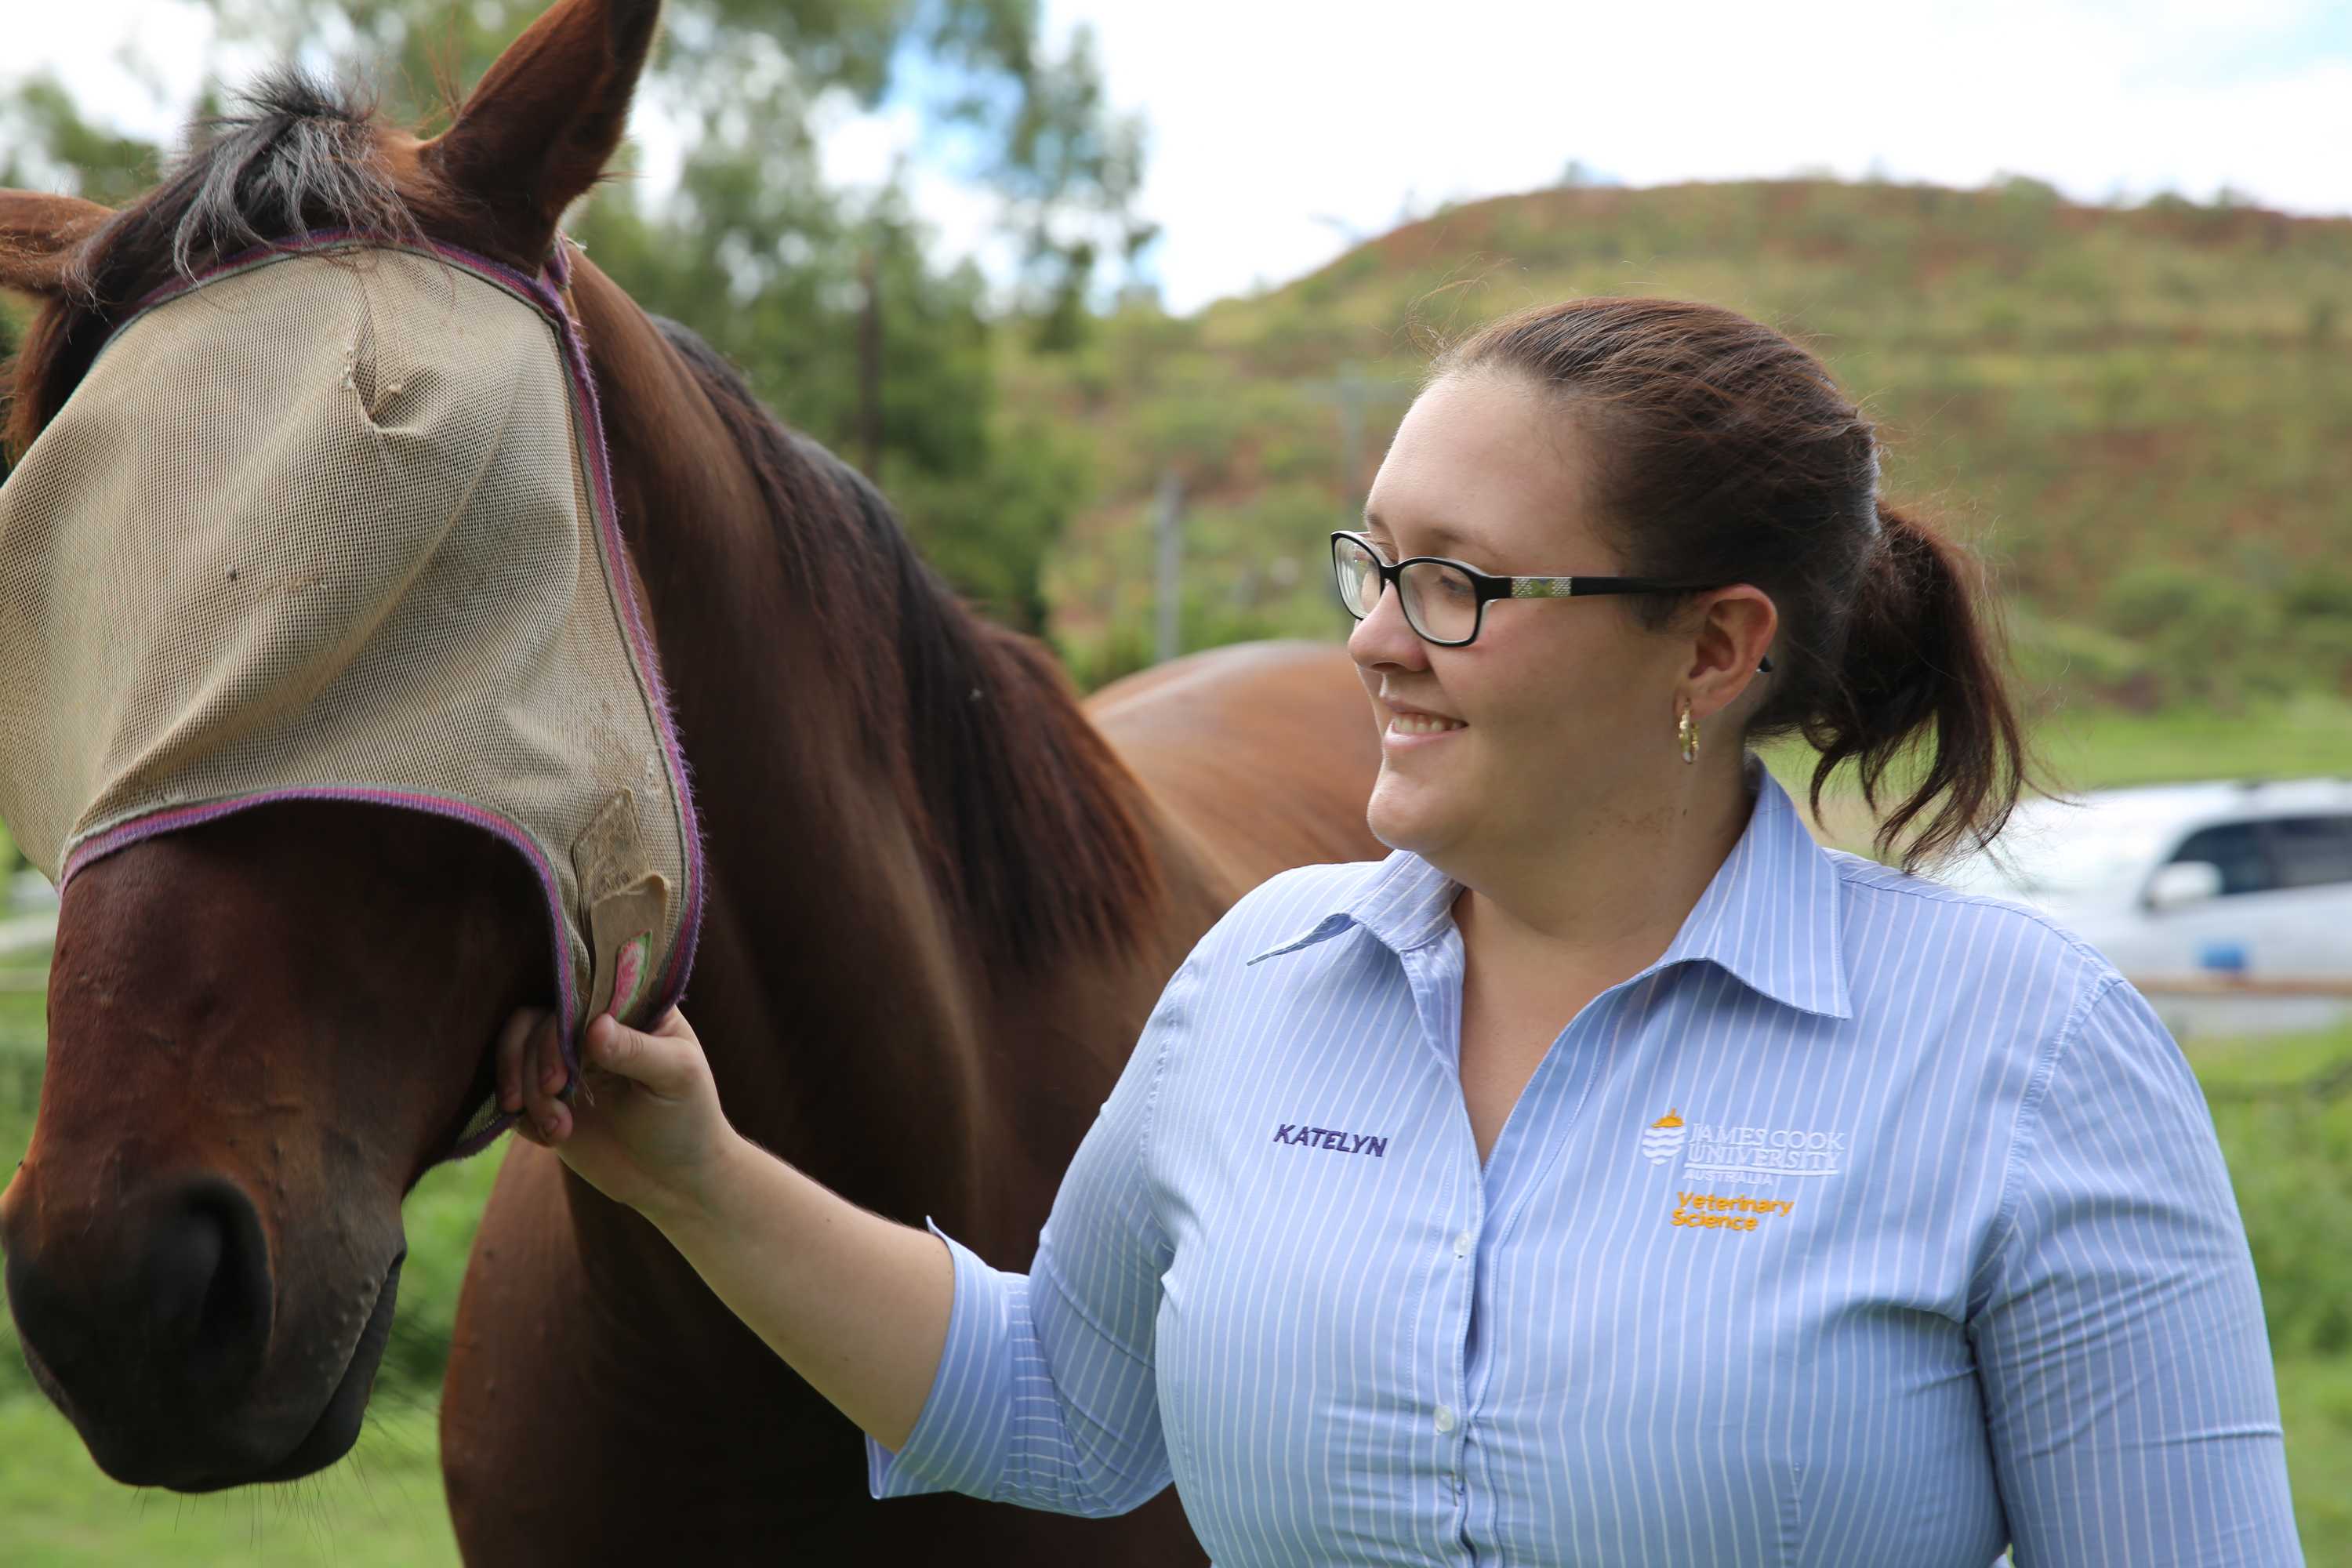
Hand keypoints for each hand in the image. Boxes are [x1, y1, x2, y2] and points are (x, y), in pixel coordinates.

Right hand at [495, 1005, 736, 1224]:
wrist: (673, 1180)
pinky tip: (553, 1137)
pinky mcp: (545, 1101)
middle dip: (536, 1055)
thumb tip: (593, 1026)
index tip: (569, 1053)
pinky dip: (521, 1115)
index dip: (563, 1013)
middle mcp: (590, 1028)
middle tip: (554, 1088)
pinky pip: (511, 1096)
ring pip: (515, 1052)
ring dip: (526, 1089)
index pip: (580, 988)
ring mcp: (564, 1064)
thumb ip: (635, 1049)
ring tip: (560, 1128)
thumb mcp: (676, 1077)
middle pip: (535, 1018)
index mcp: (627, 1007)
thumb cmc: (688, 1117)